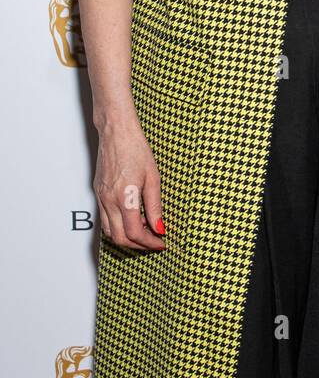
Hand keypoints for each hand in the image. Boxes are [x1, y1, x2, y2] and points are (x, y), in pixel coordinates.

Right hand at [93, 111, 164, 252]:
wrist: (116, 131)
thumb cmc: (135, 148)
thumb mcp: (153, 178)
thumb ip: (155, 206)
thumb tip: (160, 227)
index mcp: (124, 197)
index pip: (135, 233)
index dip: (149, 242)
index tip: (161, 242)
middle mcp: (108, 200)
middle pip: (120, 238)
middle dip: (138, 245)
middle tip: (153, 242)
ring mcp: (100, 197)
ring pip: (109, 231)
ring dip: (126, 237)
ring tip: (144, 232)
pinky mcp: (97, 193)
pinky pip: (105, 219)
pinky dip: (118, 226)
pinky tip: (132, 219)